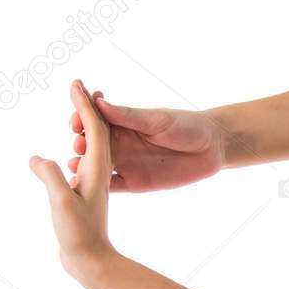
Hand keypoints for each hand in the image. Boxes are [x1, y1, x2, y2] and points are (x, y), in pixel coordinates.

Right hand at [33, 80, 117, 277]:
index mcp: (102, 167)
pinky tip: (72, 159)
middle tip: (75, 90)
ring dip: (85, 133)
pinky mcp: (94, 196)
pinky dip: (82, 157)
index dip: (87, 104)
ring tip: (74, 118)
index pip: (97, 127)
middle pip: (98, 133)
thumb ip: (53, 178)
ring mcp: (100, 182)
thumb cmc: (81, 235)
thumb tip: (39, 158)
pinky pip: (89, 169)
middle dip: (86, 111)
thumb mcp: (64, 203)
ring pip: (94, 150)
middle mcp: (104, 171)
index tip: (77, 83)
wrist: (95, 264)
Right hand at [67, 89, 225, 191]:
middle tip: (79, 144)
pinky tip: (84, 185)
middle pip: (90, 144)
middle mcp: (120, 144)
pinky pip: (111, 186)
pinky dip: (96, 186)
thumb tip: (98, 102)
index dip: (81, 118)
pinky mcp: (134, 183)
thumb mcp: (158, 120)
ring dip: (82, 165)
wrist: (213, 148)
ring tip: (75, 164)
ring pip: (95, 166)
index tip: (76, 119)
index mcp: (123, 124)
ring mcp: (125, 164)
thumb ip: (129, 115)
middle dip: (80, 143)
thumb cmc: (187, 126)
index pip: (94, 120)